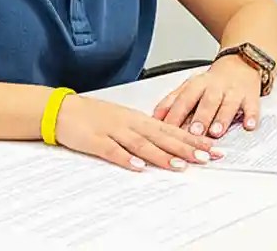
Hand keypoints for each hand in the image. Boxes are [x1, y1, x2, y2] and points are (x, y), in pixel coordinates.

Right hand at [55, 94, 222, 171]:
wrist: (63, 109)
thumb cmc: (94, 115)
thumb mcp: (124, 120)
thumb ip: (145, 131)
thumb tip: (168, 143)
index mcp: (139, 119)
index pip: (171, 129)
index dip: (193, 139)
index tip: (213, 147)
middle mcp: (131, 123)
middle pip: (163, 136)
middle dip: (186, 147)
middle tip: (207, 157)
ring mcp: (113, 131)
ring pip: (142, 144)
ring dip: (162, 155)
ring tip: (181, 164)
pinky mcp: (96, 141)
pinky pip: (113, 151)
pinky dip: (126, 159)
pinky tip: (138, 167)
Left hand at [152, 56, 260, 137]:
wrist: (241, 62)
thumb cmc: (213, 81)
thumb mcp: (190, 86)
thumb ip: (172, 102)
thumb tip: (153, 119)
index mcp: (197, 85)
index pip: (184, 99)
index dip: (176, 113)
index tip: (169, 129)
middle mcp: (215, 87)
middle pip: (207, 102)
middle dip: (200, 117)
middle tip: (194, 132)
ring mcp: (234, 92)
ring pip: (228, 105)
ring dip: (222, 118)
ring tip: (216, 132)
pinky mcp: (251, 96)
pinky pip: (252, 107)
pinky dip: (252, 117)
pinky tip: (249, 126)